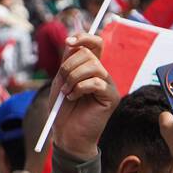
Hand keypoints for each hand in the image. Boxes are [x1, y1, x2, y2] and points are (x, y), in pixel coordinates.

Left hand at [48, 32, 117, 158]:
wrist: (66, 134)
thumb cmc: (63, 109)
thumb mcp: (60, 81)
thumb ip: (67, 62)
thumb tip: (72, 42)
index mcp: (90, 68)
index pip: (95, 43)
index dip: (84, 38)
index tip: (68, 42)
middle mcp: (102, 74)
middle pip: (89, 54)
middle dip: (69, 66)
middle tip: (63, 83)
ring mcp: (109, 84)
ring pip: (93, 66)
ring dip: (72, 78)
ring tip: (67, 93)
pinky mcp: (111, 96)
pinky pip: (96, 82)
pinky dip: (79, 88)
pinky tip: (73, 98)